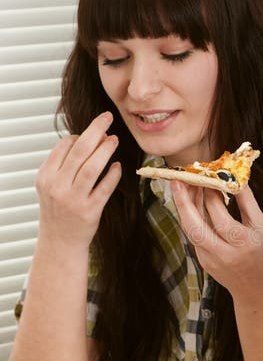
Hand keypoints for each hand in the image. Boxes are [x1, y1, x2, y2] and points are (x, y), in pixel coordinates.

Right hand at [36, 112, 120, 249]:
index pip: (64, 146)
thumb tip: (90, 138)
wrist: (59, 243)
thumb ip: (65, 164)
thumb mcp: (52, 185)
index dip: (81, 135)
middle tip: (108, 118)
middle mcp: (57, 187)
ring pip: (92, 167)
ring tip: (115, 139)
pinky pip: (105, 188)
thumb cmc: (58, 210)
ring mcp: (73, 200)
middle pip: (79, 151)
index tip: (95, 131)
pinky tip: (118, 166)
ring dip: (106, 150)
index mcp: (46, 177)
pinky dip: (112, 174)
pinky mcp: (90, 211)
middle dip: (95, 130)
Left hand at [172, 183, 262, 299]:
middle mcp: (224, 254)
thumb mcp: (262, 227)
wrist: (259, 291)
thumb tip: (235, 177)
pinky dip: (191, 217)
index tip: (209, 177)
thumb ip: (248, 202)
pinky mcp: (203, 263)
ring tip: (184, 187)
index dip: (212, 195)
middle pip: (195, 226)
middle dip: (183, 202)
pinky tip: (193, 203)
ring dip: (184, 208)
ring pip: (190, 230)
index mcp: (243, 243)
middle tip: (178, 179)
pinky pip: (194, 236)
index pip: (220, 216)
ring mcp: (210, 260)